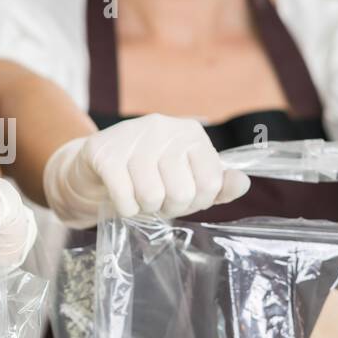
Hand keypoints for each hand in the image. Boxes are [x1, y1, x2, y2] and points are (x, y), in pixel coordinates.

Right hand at [41, 114, 250, 227]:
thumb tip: (243, 183)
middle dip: (168, 207)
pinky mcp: (103, 153)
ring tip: (138, 196)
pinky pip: (125, 199)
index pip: (212, 182)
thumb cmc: (146, 175)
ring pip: (151, 197)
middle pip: (182, 193)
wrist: (93, 166)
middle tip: (156, 199)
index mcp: (190, 132)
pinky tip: (120, 197)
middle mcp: (163, 128)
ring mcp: (131, 138)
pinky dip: (125, 209)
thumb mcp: (185, 177)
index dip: (198, 201)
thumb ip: (216, 184)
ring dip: (144, 209)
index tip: (183, 197)